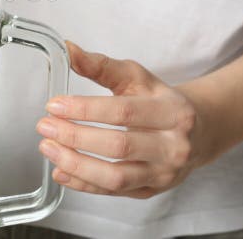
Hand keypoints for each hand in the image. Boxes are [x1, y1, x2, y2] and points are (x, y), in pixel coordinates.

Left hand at [36, 42, 212, 198]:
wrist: (198, 133)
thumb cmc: (160, 101)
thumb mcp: (137, 78)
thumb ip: (101, 65)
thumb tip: (68, 49)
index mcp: (172, 112)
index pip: (123, 111)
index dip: (85, 109)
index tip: (54, 105)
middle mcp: (173, 146)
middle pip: (119, 146)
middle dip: (75, 137)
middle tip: (45, 127)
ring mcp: (164, 174)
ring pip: (116, 177)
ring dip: (76, 165)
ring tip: (48, 149)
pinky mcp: (151, 191)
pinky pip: (113, 193)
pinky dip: (83, 185)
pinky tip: (61, 171)